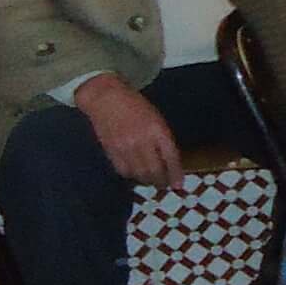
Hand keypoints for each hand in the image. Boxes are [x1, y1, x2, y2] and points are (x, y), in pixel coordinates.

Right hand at [76, 73, 183, 189]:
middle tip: (164, 185)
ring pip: (139, 173)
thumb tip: (169, 160)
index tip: (179, 184)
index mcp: (157, 130)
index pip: (170, 157)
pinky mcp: (111, 151)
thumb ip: (163, 138)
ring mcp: (125, 147)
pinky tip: (135, 174)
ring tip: (151, 181)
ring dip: (147, 181)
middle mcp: (142, 141)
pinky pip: (123, 170)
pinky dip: (131, 175)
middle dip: (161, 181)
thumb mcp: (156, 118)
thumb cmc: (135, 106)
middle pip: (154, 170)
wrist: (106, 98)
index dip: (176, 173)